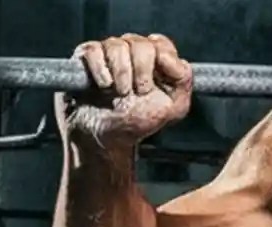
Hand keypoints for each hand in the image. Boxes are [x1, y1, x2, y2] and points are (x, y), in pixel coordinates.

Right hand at [55, 34, 192, 145]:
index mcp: (156, 62)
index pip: (162, 44)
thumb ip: (183, 82)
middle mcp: (133, 52)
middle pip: (141, 43)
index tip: (154, 85)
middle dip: (141, 70)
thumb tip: (177, 60)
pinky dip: (101, 69)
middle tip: (139, 92)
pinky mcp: (87, 57)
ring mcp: (109, 53)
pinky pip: (94, 50)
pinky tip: (104, 85)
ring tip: (120, 93)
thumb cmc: (138, 122)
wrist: (105, 137)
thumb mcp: (172, 108)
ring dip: (122, 72)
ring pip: (117, 45)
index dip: (161, 60)